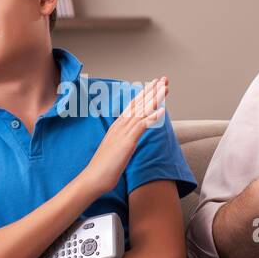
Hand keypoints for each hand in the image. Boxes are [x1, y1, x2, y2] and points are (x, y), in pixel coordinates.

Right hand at [81, 76, 167, 194]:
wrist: (93, 177)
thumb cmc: (105, 166)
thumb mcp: (117, 148)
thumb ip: (124, 139)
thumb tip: (132, 136)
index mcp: (118, 126)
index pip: (133, 105)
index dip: (145, 94)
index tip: (154, 85)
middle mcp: (120, 125)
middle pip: (139, 104)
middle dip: (152, 90)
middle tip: (163, 79)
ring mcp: (123, 132)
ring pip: (141, 111)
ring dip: (155, 98)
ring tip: (165, 88)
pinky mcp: (127, 142)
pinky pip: (141, 126)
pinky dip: (152, 117)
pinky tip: (162, 111)